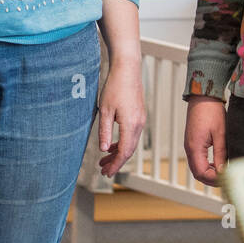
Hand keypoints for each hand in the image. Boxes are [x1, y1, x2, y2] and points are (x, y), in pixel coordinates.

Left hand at [97, 58, 144, 177]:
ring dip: (118, 153)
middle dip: (116, 162)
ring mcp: (140, 120)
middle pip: (129, 150)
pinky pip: (132, 135)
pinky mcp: (139, 115)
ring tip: (104, 160)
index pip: (124, 152)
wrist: (127, 69)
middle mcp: (139, 124)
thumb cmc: (115, 86)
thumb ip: (105, 131)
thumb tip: (104, 149)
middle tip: (103, 170)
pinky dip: (122, 143)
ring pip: (130, 143)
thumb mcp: (105, 110)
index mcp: (131, 124)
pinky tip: (112, 145)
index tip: (106, 173)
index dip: (115, 165)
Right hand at [184, 96, 226, 185]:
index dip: (214, 180)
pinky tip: (217, 164)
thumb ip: (221, 154)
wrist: (203, 96)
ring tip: (223, 173)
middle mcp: (189, 148)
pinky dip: (207, 166)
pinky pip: (198, 160)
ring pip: (197, 168)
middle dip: (211, 179)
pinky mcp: (193, 142)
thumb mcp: (220, 134)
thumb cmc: (211, 111)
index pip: (202, 173)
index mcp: (195, 148)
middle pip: (198, 173)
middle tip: (227, 179)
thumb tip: (224, 171)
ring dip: (209, 173)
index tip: (227, 179)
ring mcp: (190, 145)